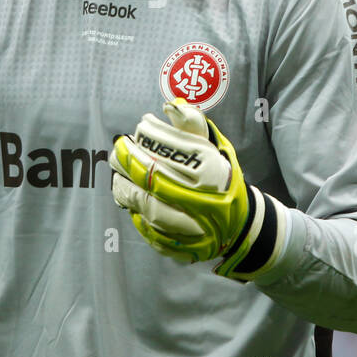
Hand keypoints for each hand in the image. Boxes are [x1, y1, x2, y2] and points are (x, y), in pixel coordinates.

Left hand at [111, 98, 289, 280]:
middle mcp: (206, 200)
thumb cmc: (220, 179)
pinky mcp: (185, 249)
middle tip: (118, 150)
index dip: (153, 135)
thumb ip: (193, 126)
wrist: (239, 225)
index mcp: (215, 172)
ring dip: (127, 190)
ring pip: (151, 208)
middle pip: (157, 178)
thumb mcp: (215, 149)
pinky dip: (136, 215)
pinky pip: (152, 232)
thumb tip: (170, 107)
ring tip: (118, 175)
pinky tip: (129, 200)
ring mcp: (196, 228)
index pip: (177, 149)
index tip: (141, 126)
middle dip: (131, 161)